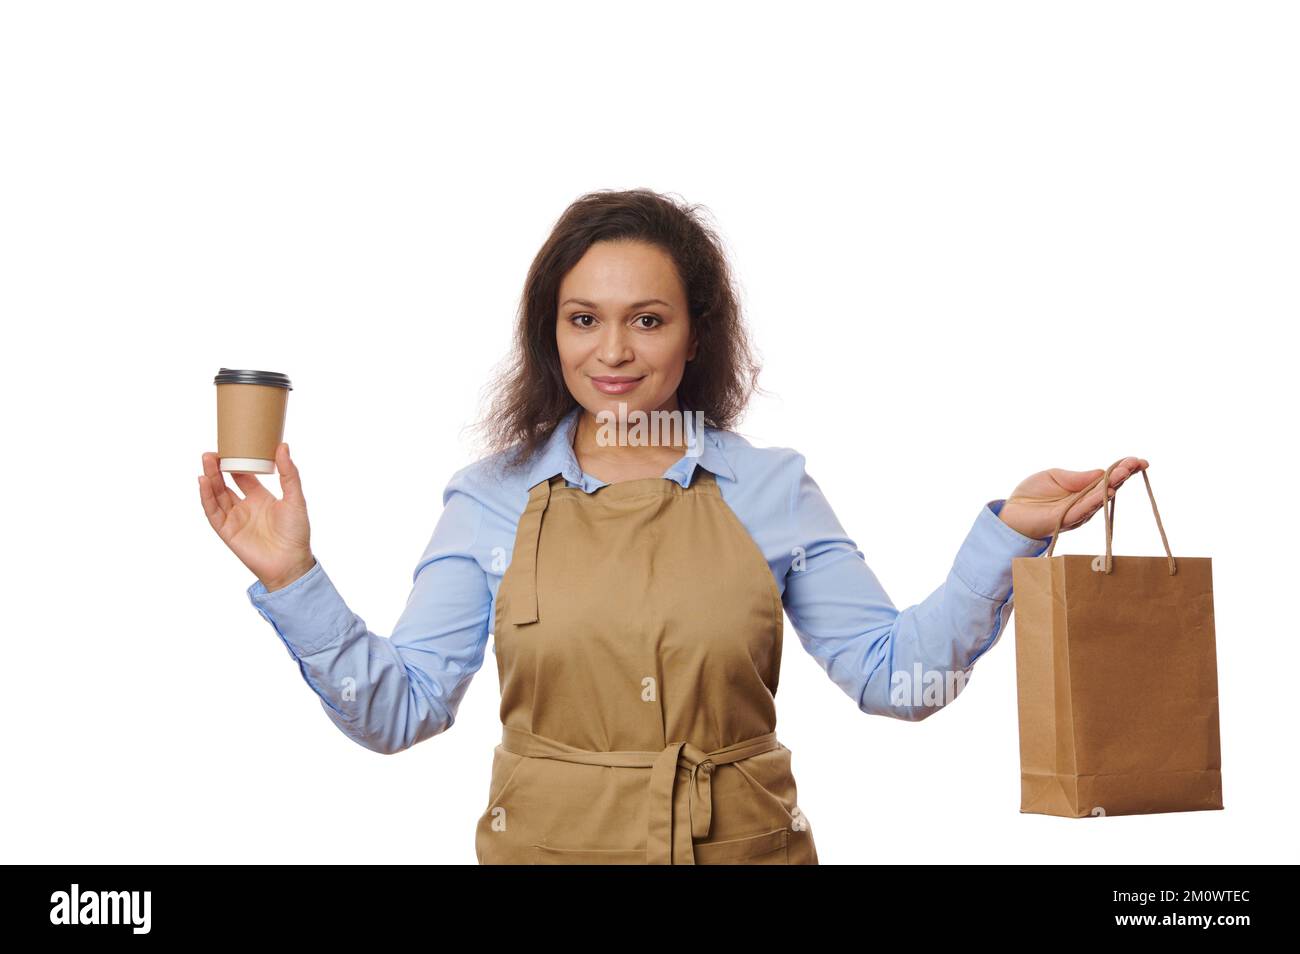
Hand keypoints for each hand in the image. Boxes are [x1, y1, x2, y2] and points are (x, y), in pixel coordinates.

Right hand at [198, 442, 315, 591]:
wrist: (291, 562)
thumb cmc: (296, 532)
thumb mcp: (295, 498)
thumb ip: (289, 473)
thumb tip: (283, 446)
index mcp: (260, 498)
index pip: (243, 476)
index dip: (234, 463)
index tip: (229, 447)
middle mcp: (245, 507)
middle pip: (225, 484)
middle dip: (217, 469)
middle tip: (211, 453)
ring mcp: (234, 519)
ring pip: (216, 495)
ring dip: (209, 479)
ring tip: (206, 461)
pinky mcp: (226, 531)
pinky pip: (212, 512)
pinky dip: (206, 497)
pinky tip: (203, 482)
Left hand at [997, 456, 1148, 540]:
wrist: (1012, 512)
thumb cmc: (1031, 494)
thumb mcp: (1054, 476)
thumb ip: (1077, 477)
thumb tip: (1102, 472)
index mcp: (1083, 488)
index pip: (1107, 477)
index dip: (1123, 469)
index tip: (1139, 460)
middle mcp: (1085, 501)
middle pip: (1109, 487)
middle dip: (1124, 474)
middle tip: (1138, 463)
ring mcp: (1078, 511)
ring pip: (1100, 498)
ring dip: (1114, 484)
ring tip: (1126, 472)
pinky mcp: (1067, 519)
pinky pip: (1084, 509)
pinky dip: (1096, 500)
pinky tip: (1108, 490)